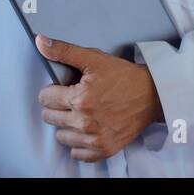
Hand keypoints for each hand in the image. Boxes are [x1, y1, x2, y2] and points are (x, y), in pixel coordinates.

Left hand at [36, 35, 163, 162]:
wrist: (152, 95)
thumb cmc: (124, 76)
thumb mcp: (95, 59)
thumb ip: (64, 51)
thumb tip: (40, 41)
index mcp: (80, 99)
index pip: (45, 98)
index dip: (53, 90)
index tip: (65, 88)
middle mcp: (85, 122)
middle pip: (49, 118)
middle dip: (58, 106)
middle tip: (74, 99)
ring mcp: (94, 139)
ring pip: (61, 136)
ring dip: (67, 125)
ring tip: (82, 113)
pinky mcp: (103, 150)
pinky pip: (77, 153)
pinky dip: (79, 143)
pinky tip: (88, 129)